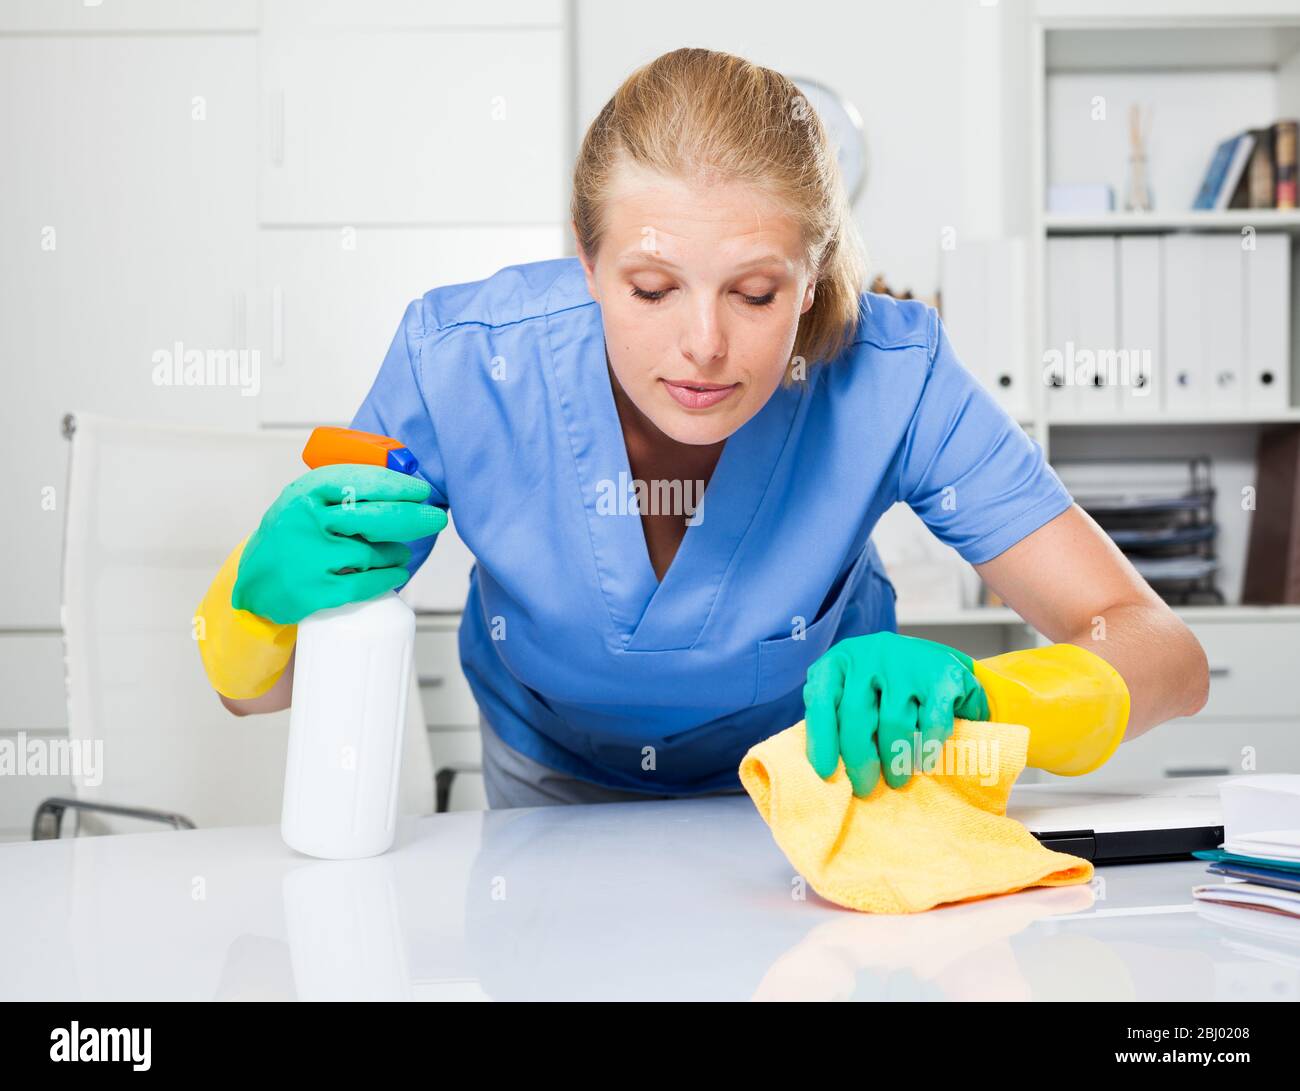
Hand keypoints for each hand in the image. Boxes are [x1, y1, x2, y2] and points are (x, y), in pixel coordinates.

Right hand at [232, 464, 445, 623]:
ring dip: (396, 552)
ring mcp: (310, 558)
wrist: (254, 583)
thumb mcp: (303, 503)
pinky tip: (398, 573)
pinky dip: (387, 578)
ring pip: (372, 552)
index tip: (420, 490)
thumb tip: (397, 485)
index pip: (357, 482)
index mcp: (303, 494)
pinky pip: (365, 583)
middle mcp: (305, 523)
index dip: (394, 485)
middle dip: (413, 517)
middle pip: (374, 518)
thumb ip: (340, 494)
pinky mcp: (316, 591)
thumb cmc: (289, 536)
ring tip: (402, 552)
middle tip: (435, 519)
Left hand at [803, 632, 988, 795]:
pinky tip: (924, 764)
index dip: (821, 738)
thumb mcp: (852, 693)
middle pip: (856, 716)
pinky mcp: (944, 675)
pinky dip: (927, 747)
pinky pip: (932, 721)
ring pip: (894, 722)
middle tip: (865, 789)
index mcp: (839, 660)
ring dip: (894, 759)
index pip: (821, 700)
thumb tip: (826, 771)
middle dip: (859, 759)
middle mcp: (870, 653)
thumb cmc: (884, 688)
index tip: (826, 773)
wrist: (938, 661)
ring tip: (896, 781)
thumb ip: (836, 720)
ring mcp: (907, 662)